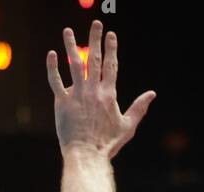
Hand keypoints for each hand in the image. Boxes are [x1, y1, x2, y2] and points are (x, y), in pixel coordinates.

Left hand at [47, 21, 154, 159]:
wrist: (87, 155)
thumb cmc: (107, 144)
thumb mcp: (128, 126)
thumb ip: (139, 108)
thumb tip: (152, 94)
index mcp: (109, 95)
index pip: (111, 66)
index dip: (111, 49)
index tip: (111, 35)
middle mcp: (93, 91)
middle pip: (94, 59)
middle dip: (95, 39)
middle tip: (96, 24)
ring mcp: (77, 95)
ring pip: (73, 65)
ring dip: (70, 46)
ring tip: (68, 30)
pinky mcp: (62, 103)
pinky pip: (55, 82)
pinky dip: (53, 67)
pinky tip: (51, 54)